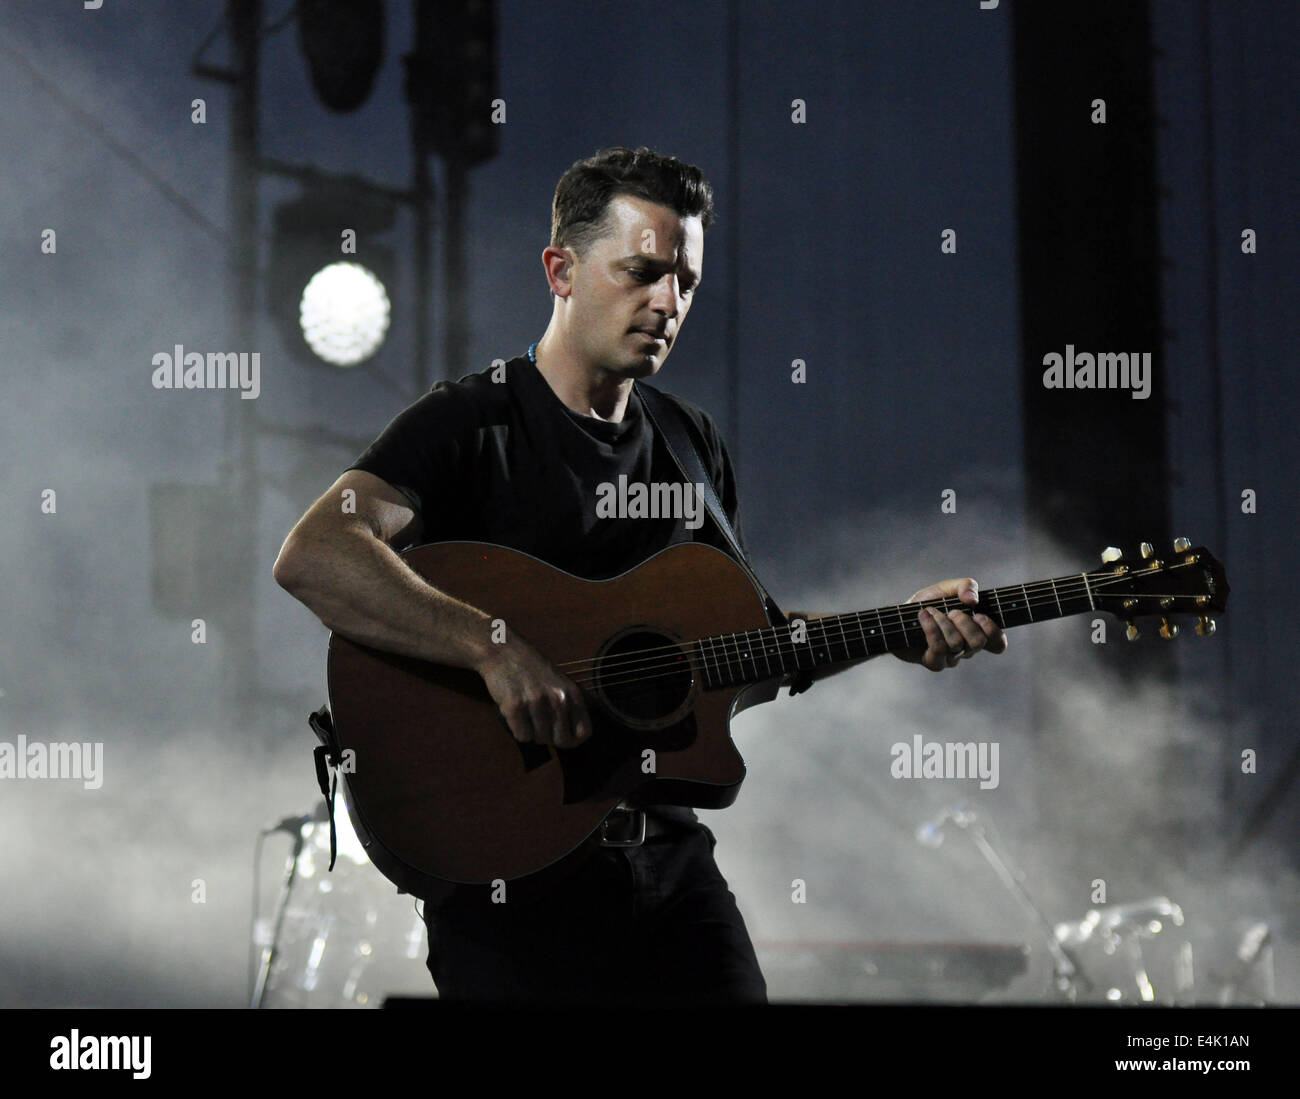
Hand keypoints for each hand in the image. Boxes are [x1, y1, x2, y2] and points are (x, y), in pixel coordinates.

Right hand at [475, 635, 592, 747]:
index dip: (573, 740)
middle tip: (539, 723)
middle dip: (550, 738)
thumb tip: (574, 739)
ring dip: (531, 731)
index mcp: (572, 693)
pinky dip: (517, 730)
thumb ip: (569, 706)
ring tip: (526, 712)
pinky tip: (515, 713)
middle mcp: (558, 699)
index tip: (562, 738)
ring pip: (539, 740)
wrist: (503, 651)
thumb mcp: (560, 683)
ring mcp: (537, 703)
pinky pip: (522, 736)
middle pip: (561, 741)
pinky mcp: (515, 707)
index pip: (584, 732)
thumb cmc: (531, 670)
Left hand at [895, 578, 1007, 671]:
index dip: (993, 631)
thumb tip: (973, 601)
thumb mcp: (948, 588)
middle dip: (964, 621)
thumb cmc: (928, 603)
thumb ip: (966, 586)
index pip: (998, 644)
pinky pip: (938, 649)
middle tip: (952, 612)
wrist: (899, 617)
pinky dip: (931, 628)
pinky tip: (923, 616)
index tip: (979, 615)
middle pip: (978, 642)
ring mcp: (951, 658)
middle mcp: (966, 649)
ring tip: (932, 611)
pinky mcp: (934, 662)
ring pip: (956, 643)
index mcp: (976, 633)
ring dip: (942, 621)